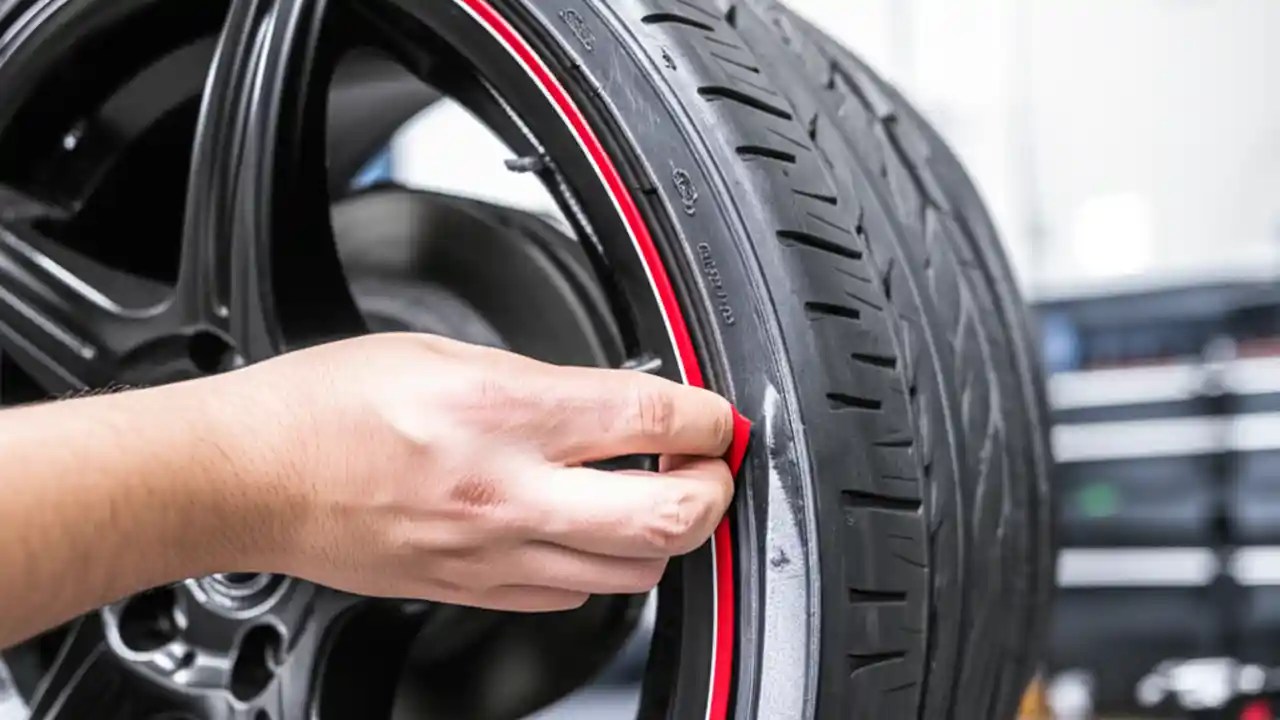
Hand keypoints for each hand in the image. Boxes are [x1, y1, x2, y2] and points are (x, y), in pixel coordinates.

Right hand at [211, 333, 735, 610]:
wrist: (252, 476)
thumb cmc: (329, 405)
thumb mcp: (448, 354)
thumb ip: (545, 383)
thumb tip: (615, 405)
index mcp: (506, 412)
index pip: (651, 422)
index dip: (708, 420)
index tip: (715, 419)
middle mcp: (510, 492)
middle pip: (667, 520)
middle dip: (713, 492)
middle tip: (709, 467)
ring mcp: (493, 555)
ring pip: (633, 573)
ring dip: (664, 535)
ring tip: (653, 497)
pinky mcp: (473, 592)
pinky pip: (572, 597)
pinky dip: (602, 567)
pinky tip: (586, 532)